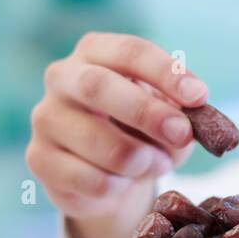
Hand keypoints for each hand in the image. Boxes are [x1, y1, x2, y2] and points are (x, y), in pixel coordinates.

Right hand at [27, 33, 205, 219]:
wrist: (104, 175)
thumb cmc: (139, 131)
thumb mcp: (166, 115)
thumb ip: (182, 114)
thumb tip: (198, 123)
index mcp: (95, 52)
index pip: (129, 51)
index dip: (165, 73)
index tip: (199, 96)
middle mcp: (62, 78)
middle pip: (98, 87)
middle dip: (147, 112)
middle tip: (182, 133)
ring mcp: (45, 119)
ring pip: (96, 140)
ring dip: (139, 159)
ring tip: (158, 165)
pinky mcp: (40, 160)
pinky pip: (87, 178)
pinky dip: (118, 186)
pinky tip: (124, 183)